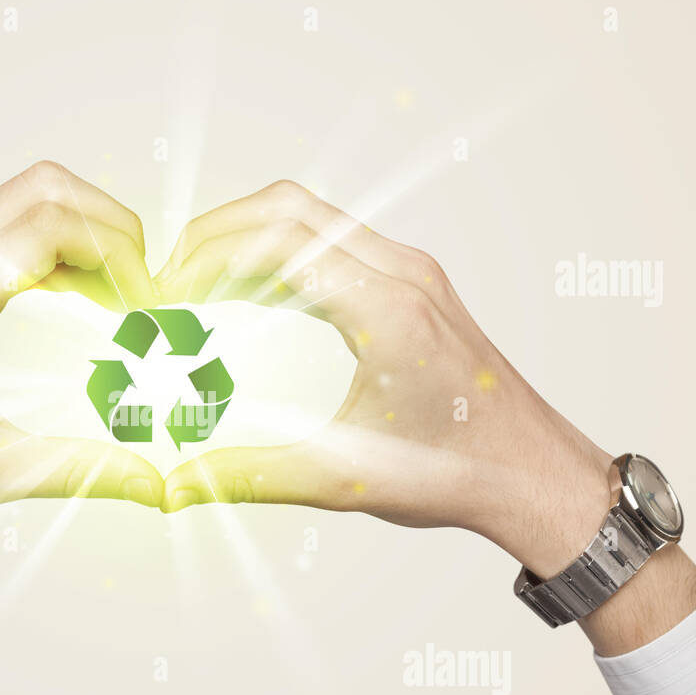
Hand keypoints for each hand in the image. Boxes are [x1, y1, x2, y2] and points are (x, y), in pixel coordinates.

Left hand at [0, 162, 161, 614]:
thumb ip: (80, 467)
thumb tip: (156, 485)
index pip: (60, 217)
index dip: (124, 254)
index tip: (148, 307)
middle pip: (49, 187)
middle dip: (112, 229)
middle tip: (141, 292)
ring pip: (23, 201)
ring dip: (80, 237)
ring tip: (113, 302)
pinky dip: (48, 251)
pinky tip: (68, 305)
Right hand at [155, 180, 695, 653]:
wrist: (532, 472)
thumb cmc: (457, 473)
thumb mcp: (344, 478)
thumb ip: (250, 475)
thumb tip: (173, 486)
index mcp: (386, 310)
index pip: (275, 242)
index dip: (205, 258)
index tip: (163, 293)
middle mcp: (403, 274)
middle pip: (287, 208)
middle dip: (215, 233)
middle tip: (169, 280)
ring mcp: (412, 272)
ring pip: (312, 217)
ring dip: (248, 238)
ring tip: (199, 286)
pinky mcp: (414, 284)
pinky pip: (334, 242)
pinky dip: (281, 254)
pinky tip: (252, 295)